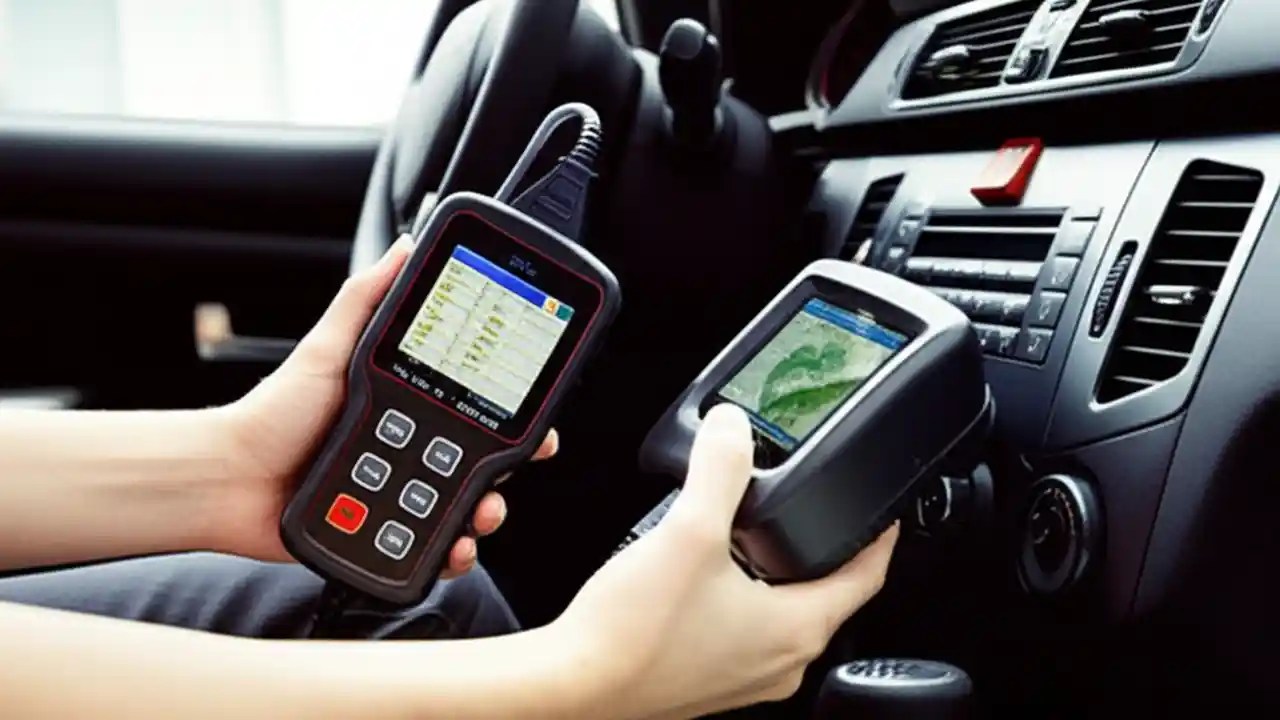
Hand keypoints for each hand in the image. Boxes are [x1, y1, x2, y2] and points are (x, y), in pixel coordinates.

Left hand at [211, 237, 558, 572]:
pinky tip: (452, 545)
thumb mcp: (329, 347)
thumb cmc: (275, 414)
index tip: (536, 418)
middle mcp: (417, 446)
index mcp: (412, 402)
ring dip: (488, 513)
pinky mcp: (390, 534)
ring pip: (469, 506)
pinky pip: (435, 547)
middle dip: (510, 467)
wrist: (232, 481)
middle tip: (514, 467)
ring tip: (479, 514)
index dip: (514, 412)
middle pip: (486, 459)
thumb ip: (366, 298)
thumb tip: (405, 245)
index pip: (478, 404)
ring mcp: (406, 491)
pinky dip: (452, 551)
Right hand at [554, 404, 898, 719]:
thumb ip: (719, 470)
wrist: (571, 688)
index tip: (883, 511)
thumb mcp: (688, 531)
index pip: (868, 578)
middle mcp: (778, 664)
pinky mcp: (705, 682)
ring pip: (781, 616)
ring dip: (776, 576)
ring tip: (752, 534)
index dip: (880, 536)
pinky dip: (739, 601)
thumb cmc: (633, 632)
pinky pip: (741, 634)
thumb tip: (734, 428)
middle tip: (811, 510)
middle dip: (820, 552)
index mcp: (795, 631)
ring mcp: (741, 679)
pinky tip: (704, 577)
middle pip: (825, 597)